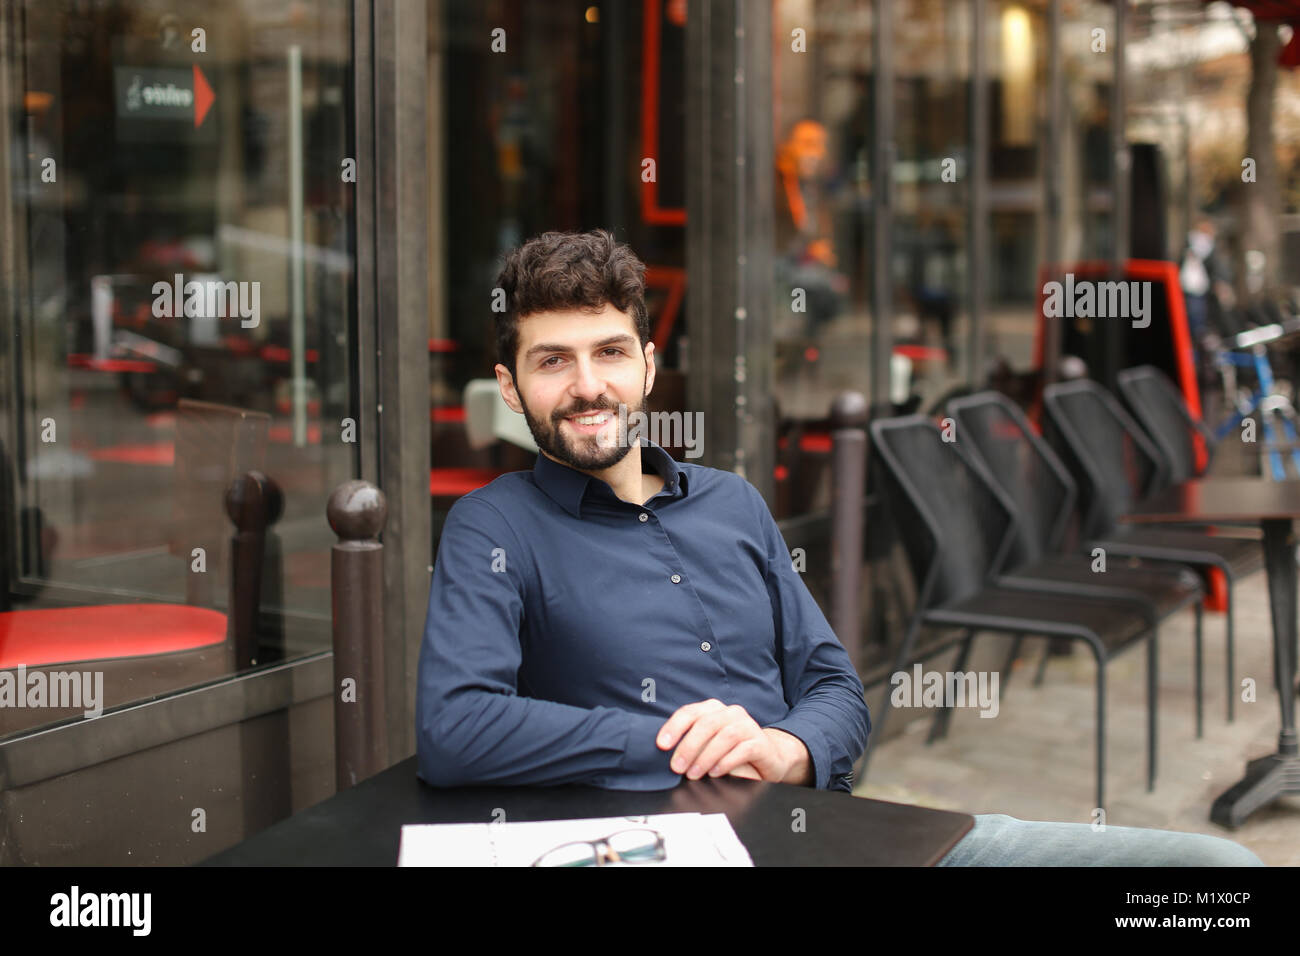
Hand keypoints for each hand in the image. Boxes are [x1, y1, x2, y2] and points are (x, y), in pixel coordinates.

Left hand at [655, 699, 810, 784]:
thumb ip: (691, 743)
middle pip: (706, 724)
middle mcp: (731, 713)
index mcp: (714, 709)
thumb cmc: (732, 750)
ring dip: (705, 757)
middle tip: (677, 767)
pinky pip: (742, 750)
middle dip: (688, 746)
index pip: (690, 712)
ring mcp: (748, 726)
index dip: (674, 727)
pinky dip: (726, 762)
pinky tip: (715, 773)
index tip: (662, 745)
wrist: (768, 757)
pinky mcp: (760, 743)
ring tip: (694, 774)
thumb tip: (667, 754)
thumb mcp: (709, 743)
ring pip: (724, 736)